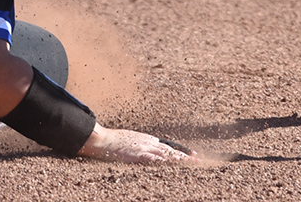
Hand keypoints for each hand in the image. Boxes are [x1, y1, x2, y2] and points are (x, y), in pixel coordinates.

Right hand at [78, 125, 193, 164]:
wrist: (103, 139)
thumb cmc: (115, 141)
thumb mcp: (132, 141)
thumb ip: (142, 145)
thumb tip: (151, 150)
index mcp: (148, 140)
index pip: (168, 145)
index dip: (181, 150)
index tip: (192, 154)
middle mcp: (148, 142)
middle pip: (170, 150)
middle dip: (184, 155)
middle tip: (197, 160)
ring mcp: (142, 148)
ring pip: (163, 153)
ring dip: (176, 158)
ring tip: (188, 162)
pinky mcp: (135, 154)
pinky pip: (149, 157)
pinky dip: (158, 159)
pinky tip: (166, 162)